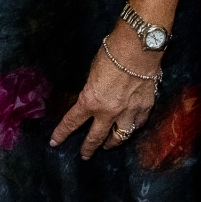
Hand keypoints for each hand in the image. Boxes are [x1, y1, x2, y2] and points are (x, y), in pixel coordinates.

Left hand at [49, 24, 159, 158]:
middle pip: (96, 137)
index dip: (62, 133)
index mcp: (91, 101)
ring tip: (109, 145)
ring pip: (120, 136)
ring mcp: (128, 111)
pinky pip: (138, 123)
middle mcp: (109, 112)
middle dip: (89, 148)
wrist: (138, 47)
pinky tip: (131, 127)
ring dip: (113, 142)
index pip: (72, 122)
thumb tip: (93, 94)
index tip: (55, 142)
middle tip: (85, 155)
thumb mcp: (92, 71)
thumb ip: (92, 88)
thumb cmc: (111, 52)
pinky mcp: (145, 106)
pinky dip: (134, 127)